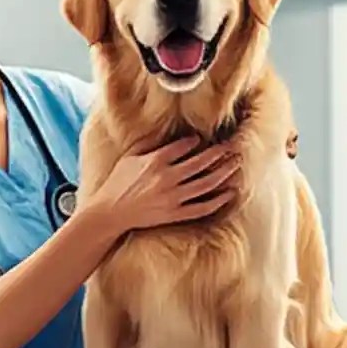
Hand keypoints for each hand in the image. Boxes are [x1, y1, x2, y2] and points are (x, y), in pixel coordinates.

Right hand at [84, 135, 239, 233]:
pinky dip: (218, 201)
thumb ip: (149, 145)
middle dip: (219, 153)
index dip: (195, 141)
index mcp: (155, 161)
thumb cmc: (118, 183)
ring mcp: (173, 197)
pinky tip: (230, 193)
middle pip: (201, 162)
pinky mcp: (175, 214)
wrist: (110, 213)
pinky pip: (202, 207)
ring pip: (206, 183)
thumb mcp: (130, 158)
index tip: (201, 139)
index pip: (183, 146)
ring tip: (236, 164)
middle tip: (231, 147)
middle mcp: (167, 178)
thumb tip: (166, 134)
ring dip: (224, 172)